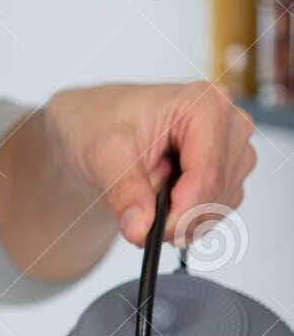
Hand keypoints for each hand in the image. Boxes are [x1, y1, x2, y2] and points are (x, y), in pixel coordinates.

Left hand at [43, 80, 255, 249]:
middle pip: (216, 194)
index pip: (208, 175)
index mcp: (205, 103)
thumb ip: (124, 191)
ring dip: (179, 218)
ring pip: (218, 208)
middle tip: (136, 210)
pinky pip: (215, 213)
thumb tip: (140, 229)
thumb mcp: (103, 153)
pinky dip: (185, 218)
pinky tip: (161, 196)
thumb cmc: (104, 123)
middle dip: (176, 216)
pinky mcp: (232, 173)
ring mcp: (235, 150)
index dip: (181, 213)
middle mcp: (230, 124)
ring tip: (144, 192)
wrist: (100, 125)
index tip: (149, 232)